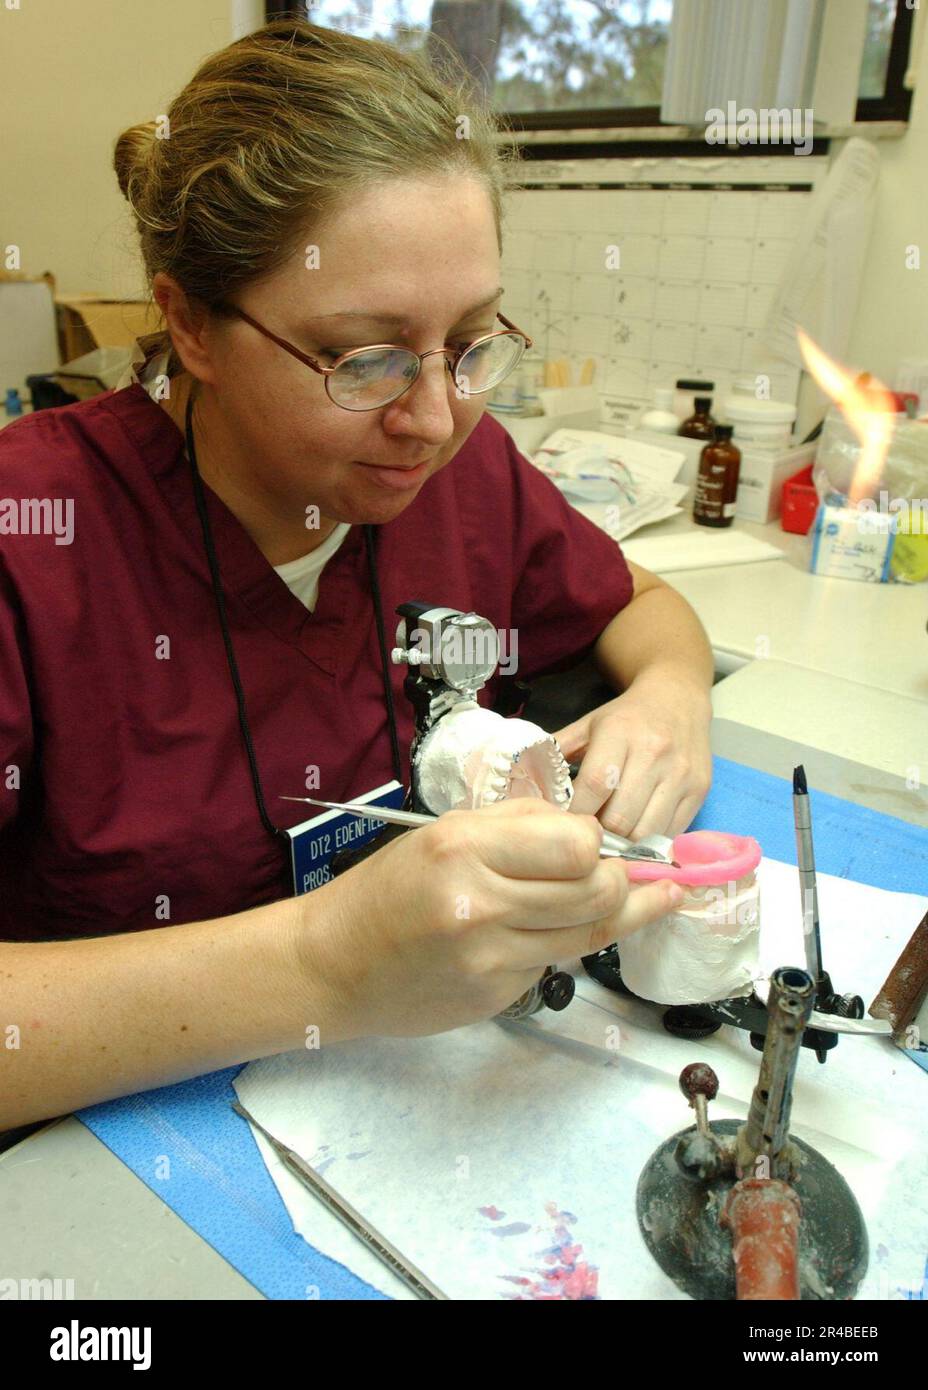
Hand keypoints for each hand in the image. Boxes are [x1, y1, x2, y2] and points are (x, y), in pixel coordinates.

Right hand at [310, 799, 684, 1037]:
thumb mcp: (443, 833)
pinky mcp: (495, 998)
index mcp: (464, 848)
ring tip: (638, 899)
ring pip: (589, 934)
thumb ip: (518, 824)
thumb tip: (588, 829)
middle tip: (621, 874)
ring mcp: (489, 958)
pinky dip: (554, 947)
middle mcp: (480, 904)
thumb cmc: (390, 889)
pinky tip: (534, 936)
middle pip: (598, 892)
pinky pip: (552, 965)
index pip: (577, 846)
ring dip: (614, 915)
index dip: (596, 843)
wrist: (334, 964)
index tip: (592, 842)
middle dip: (620, 880)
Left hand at [554, 673, 712, 840]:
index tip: (563, 828)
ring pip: (646, 832)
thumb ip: (557, 751)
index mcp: (621, 733)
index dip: (575, 815)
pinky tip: (634, 837)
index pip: (595, 786)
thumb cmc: (628, 716)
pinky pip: (671, 833)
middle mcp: (655, 754)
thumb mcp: (589, 724)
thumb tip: (523, 783)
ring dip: (624, 845)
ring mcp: (681, 775)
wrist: (679, 697)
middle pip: (621, 817)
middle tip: (585, 841)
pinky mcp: (700, 792)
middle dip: (598, 836)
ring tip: (608, 843)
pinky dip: (649, 843)